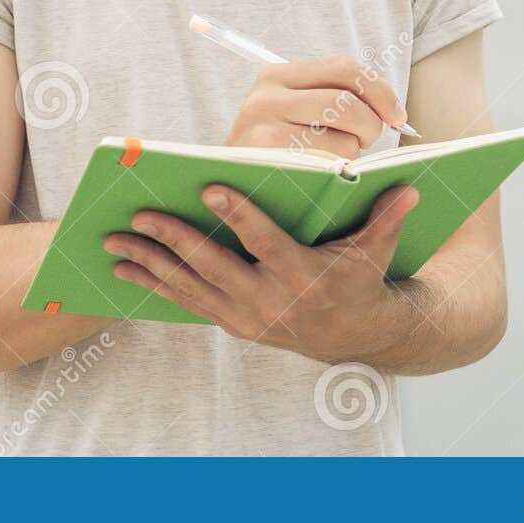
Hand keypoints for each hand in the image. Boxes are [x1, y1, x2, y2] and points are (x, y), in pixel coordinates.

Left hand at [103, 181, 420, 362]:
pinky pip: (186, 302)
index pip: (265, 241)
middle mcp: (269, 300)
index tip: (209, 187)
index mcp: (302, 275)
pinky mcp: (232, 324)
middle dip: (173, 239)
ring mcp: (247, 316)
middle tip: (140, 214)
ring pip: (190, 287)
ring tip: (114, 241)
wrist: (355, 336)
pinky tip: (126, 267)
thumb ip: (387, 217)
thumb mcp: (378, 250)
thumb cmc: (361, 278)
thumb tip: (409, 186)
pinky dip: (154, 284)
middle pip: (213, 266)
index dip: (238, 214)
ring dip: (150, 264)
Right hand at [225, 56, 408, 158]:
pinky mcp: (268, 158)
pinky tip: (324, 176)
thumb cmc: (273, 152)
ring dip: (352, 154)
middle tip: (368, 141)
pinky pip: (329, 164)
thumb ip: (332, 99)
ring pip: (343, 137)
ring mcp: (264, 126)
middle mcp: (266, 95)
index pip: (344, 68)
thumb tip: (394, 113)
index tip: (397, 115)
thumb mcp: (292, 113)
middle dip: (371, 125)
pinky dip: (339, 173)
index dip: (380, 90)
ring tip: (333, 160)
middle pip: (348, 102)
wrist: (225, 188)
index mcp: (276, 75)